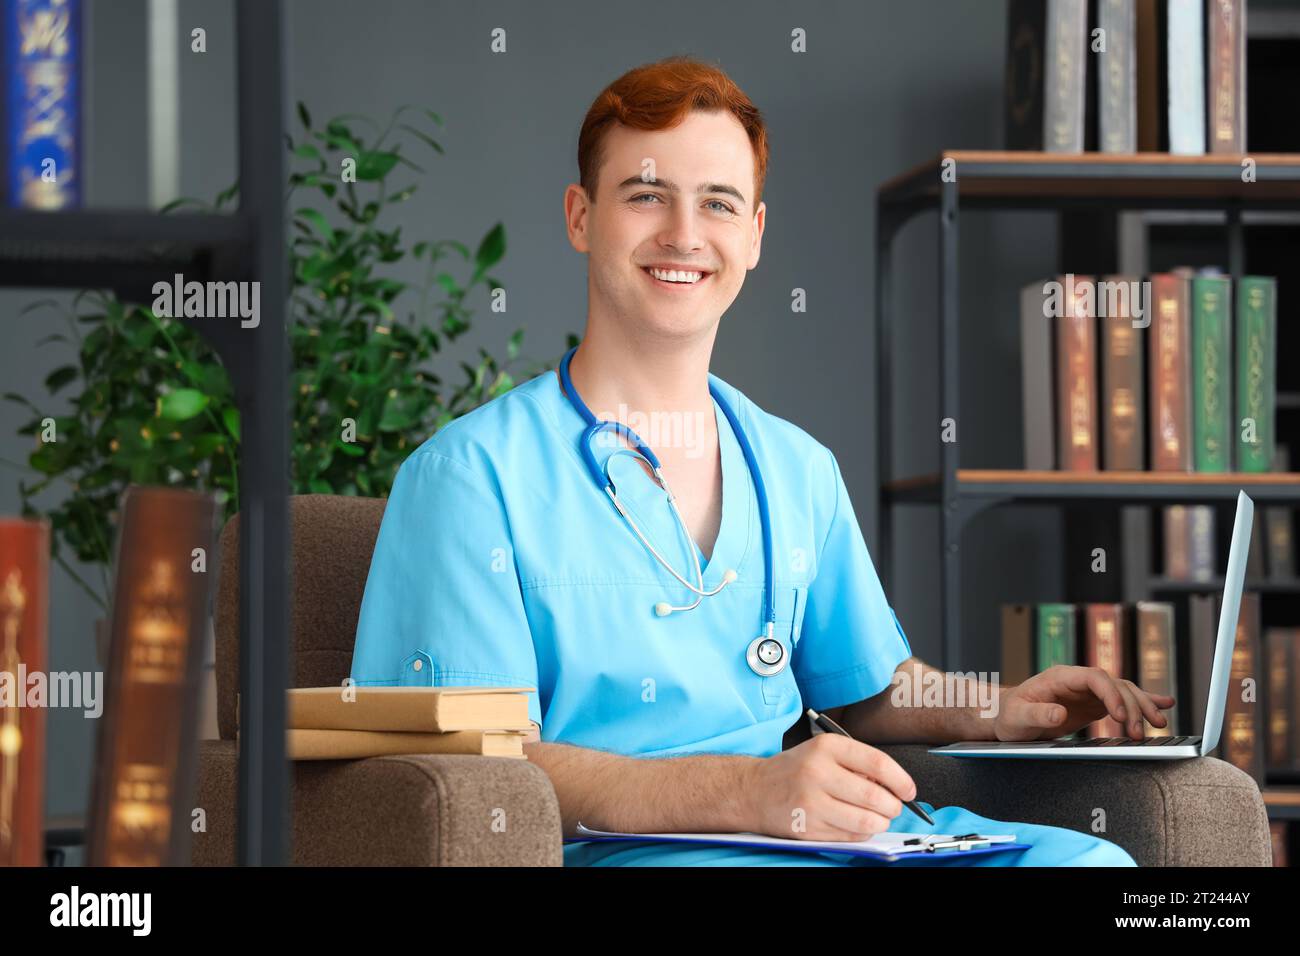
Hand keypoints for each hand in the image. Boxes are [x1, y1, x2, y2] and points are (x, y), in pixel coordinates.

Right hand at [742, 733, 916, 840]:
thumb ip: (857, 763)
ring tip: (877, 818)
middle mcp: (818, 772)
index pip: (877, 763)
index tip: (909, 790)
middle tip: (893, 807)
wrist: (754, 790)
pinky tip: (854, 823)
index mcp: (826, 747)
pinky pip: (850, 835)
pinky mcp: (808, 827)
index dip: (901, 780)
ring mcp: (812, 802)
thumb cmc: (794, 770)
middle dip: (893, 807)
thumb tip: (894, 785)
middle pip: (875, 797)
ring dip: (880, 823)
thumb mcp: (822, 751)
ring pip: (866, 821)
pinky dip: (861, 833)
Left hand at [993, 665, 1175, 741]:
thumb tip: (1058, 713)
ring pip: (1123, 692)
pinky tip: (1164, 705)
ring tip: (1158, 725)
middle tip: (1141, 731)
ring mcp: (1087, 691)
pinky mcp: (1093, 704)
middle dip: (1132, 706)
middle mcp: (1077, 680)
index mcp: (1060, 677)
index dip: (1110, 694)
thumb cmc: (1008, 715)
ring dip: (1141, 707)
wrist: (1005, 716)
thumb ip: (1037, 714)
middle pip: (1114, 684)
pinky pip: (1122, 700)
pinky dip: (1143, 702)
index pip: (1094, 677)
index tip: (1119, 716)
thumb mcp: (1017, 717)